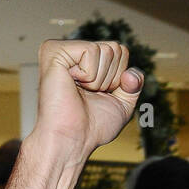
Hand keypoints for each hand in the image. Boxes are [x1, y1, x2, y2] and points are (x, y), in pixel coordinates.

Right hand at [33, 39, 143, 160]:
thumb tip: (132, 72)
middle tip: (88, 94)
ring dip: (99, 79)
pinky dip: (89, 74)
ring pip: (105, 49)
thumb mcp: (123, 104)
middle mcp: (74, 52)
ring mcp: (62, 49)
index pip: (121, 51)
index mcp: (87, 62)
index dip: (119, 78)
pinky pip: (91, 50)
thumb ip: (134, 84)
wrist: (73, 140)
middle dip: (110, 78)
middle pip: (116, 48)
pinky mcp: (54, 50)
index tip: (100, 95)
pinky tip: (72, 83)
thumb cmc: (93, 127)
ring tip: (79, 91)